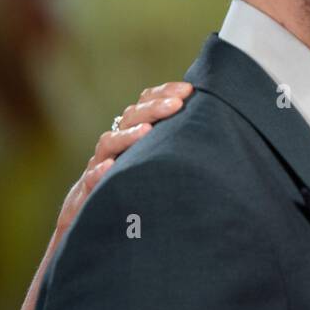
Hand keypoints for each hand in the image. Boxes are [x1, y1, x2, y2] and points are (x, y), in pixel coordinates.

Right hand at [55, 82, 193, 232]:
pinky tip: (109, 168)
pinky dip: (98, 172)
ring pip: (109, 143)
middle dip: (154, 108)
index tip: (188, 90)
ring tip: (147, 130)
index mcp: (134, 134)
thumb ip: (179, 147)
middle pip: (131, 118)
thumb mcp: (158, 164)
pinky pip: (90, 179)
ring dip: (128, 135)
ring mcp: (100, 165)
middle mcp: (117, 146)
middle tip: (176, 104)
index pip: (145, 105)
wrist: (95, 219)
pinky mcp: (88, 191)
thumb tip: (221, 133)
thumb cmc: (138, 187)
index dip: (163, 93)